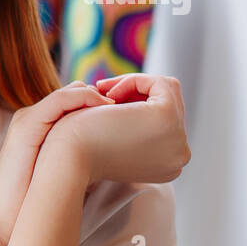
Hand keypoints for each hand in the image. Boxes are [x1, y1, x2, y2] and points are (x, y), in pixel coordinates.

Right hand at [0, 81, 116, 245]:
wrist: (0, 222)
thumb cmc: (31, 208)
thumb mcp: (64, 177)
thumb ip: (82, 163)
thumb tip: (116, 163)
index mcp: (40, 130)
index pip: (76, 105)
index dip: (104, 107)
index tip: (130, 117)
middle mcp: (32, 120)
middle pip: (76, 95)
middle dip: (105, 98)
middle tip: (134, 108)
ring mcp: (28, 120)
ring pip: (71, 92)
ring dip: (100, 96)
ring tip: (125, 107)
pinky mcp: (28, 125)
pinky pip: (62, 100)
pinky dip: (87, 99)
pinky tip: (109, 110)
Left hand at [43, 73, 190, 184]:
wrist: (66, 159)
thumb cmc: (79, 147)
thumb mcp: (114, 138)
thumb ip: (134, 127)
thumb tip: (139, 106)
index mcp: (169, 165)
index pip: (166, 121)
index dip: (138, 105)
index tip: (106, 103)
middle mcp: (180, 156)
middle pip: (171, 105)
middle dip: (137, 94)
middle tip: (103, 95)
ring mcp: (178, 139)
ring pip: (168, 92)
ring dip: (133, 86)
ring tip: (104, 95)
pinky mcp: (167, 117)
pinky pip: (161, 83)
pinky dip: (133, 80)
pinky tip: (108, 95)